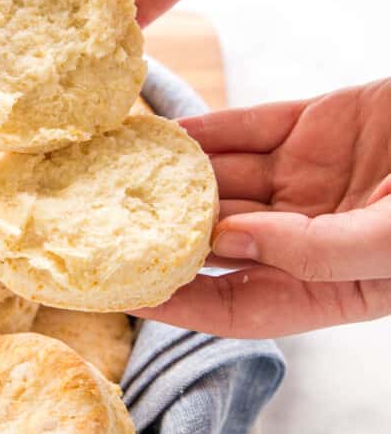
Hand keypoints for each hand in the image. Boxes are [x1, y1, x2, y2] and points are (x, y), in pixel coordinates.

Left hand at [134, 80, 390, 336]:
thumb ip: (315, 252)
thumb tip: (228, 240)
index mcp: (328, 284)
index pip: (237, 307)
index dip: (183, 305)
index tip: (128, 295)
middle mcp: (307, 234)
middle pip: (219, 241)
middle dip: (163, 235)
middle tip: (106, 222)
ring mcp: (307, 179)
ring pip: (226, 180)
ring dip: (177, 176)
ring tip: (123, 168)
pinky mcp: (313, 127)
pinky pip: (247, 128)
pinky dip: (208, 128)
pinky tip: (168, 129)